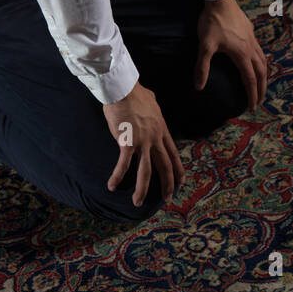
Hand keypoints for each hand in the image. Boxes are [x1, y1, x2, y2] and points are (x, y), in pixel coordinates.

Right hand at [103, 82, 183, 206]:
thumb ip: (153, 110)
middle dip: (167, 185)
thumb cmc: (134, 92)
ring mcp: (142, 142)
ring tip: (138, 202)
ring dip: (142, 189)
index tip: (180, 183)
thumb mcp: (152, 101)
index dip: (178, 171)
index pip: (174, 154)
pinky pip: (123, 165)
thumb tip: (152, 103)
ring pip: (146, 172)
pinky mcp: (127, 142)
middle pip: (165, 166)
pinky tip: (112, 186)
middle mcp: (155, 138)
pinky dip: (118, 177)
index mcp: (162, 130)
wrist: (124, 88)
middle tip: (166, 198)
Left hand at [194, 0, 267, 109]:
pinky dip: (261, 61)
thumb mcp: (204, 46)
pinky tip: (255, 60)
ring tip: (261, 84)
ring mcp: (252, 38)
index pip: (250, 80)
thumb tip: (199, 87)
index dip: (251, 95)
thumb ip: (202, 67)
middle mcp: (251, 48)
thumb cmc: (212, 22)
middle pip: (261, 73)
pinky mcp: (250, 31)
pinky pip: (260, 50)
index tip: (252, 107)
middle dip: (261, 89)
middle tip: (259, 101)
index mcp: (242, 54)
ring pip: (263, 60)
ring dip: (264, 75)